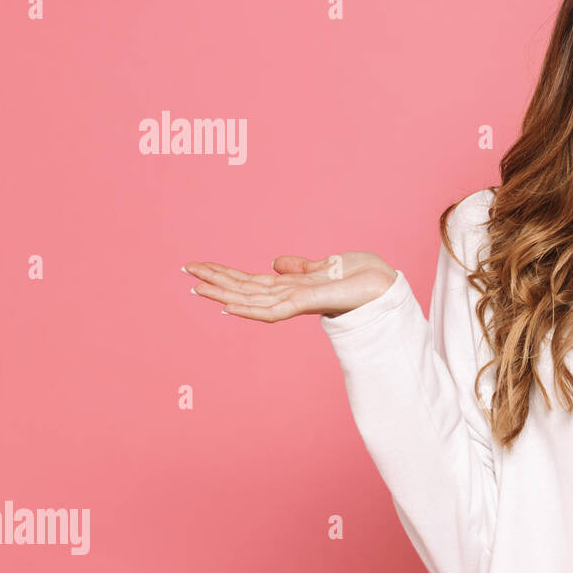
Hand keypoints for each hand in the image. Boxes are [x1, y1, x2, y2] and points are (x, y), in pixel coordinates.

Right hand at [184, 251, 397, 321]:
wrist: (388, 287)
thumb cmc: (365, 278)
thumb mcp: (329, 264)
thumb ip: (300, 267)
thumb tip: (274, 263)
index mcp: (294, 287)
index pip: (252, 282)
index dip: (226, 275)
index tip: (200, 268)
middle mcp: (292, 297)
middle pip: (245, 290)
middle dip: (215, 281)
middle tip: (184, 271)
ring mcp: (298, 302)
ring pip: (252, 300)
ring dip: (223, 293)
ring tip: (195, 286)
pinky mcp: (309, 303)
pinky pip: (272, 309)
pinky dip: (248, 308)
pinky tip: (227, 305)